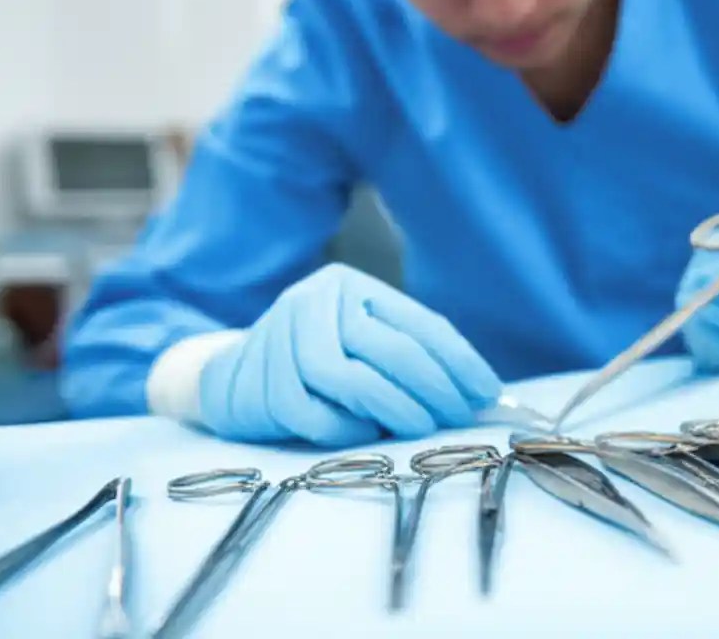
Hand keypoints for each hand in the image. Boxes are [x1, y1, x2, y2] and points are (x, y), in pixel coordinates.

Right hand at [198, 264, 501, 445]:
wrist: (232, 377)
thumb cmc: (317, 363)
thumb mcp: (364, 342)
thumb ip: (412, 356)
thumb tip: (479, 394)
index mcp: (350, 286)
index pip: (419, 323)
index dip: (461, 361)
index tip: (487, 394)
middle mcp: (314, 303)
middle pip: (391, 348)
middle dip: (435, 388)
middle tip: (457, 416)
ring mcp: (282, 341)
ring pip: (351, 378)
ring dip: (394, 408)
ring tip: (420, 427)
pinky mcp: (261, 384)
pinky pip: (314, 414)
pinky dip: (346, 428)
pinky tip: (365, 433)